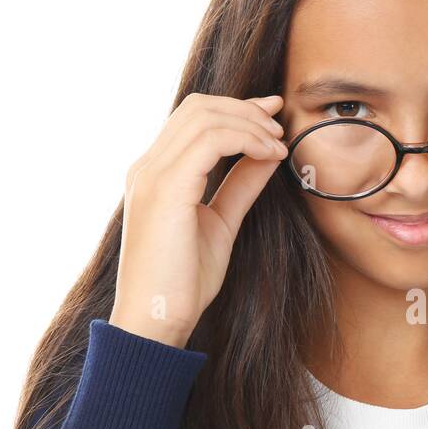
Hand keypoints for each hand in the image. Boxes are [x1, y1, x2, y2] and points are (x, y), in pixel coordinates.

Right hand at [109, 92, 287, 347]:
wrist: (156, 321)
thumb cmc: (182, 283)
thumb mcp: (220, 223)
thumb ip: (240, 186)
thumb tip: (267, 154)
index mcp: (155, 174)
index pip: (192, 118)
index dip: (236, 108)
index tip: (273, 115)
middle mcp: (148, 168)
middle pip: (198, 107)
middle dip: (245, 109)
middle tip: (280, 126)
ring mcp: (152, 175)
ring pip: (204, 116)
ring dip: (250, 124)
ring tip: (279, 145)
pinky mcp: (166, 189)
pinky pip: (209, 141)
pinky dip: (246, 140)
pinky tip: (269, 155)